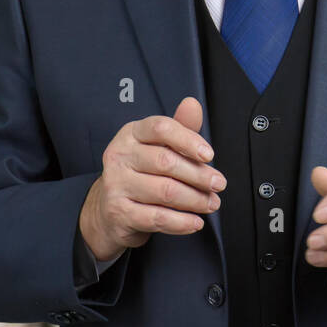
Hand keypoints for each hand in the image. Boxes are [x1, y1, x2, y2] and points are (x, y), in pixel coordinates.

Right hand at [79, 97, 225, 261]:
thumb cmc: (139, 174)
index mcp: (131, 134)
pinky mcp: (119, 212)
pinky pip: (157, 218)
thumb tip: (192, 104)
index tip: (209, 155)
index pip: (161, 128)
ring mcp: (116, 185)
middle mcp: (119, 156)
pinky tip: (195, 222)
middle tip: (218, 185)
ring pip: (165, 191)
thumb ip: (179, 128)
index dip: (189, 140)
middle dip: (199, 175)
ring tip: (211, 203)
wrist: (108, 211)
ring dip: (195, 200)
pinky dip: (181, 222)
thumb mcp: (157, 147)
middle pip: (166, 162)